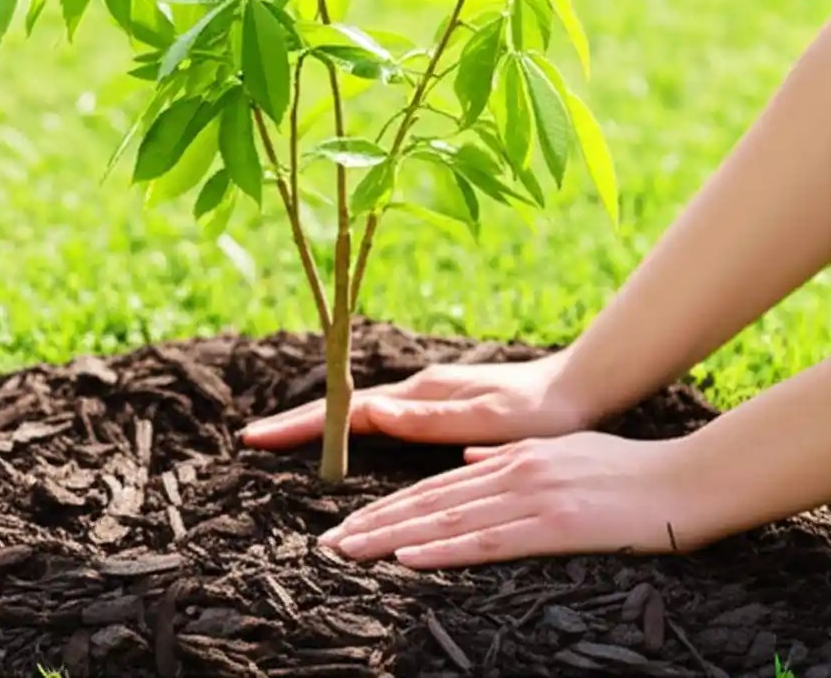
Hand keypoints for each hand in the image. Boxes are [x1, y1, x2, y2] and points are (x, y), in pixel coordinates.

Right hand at [240, 351, 597, 449]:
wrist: (577, 390)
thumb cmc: (540, 410)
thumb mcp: (490, 418)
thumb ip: (433, 419)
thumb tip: (374, 410)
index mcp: (423, 394)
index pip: (347, 410)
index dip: (303, 424)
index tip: (260, 435)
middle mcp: (417, 392)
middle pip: (342, 407)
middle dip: (297, 421)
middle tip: (253, 438)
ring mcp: (426, 398)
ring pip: (357, 412)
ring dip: (318, 424)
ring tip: (281, 439)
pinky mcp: (437, 410)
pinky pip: (378, 420)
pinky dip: (347, 428)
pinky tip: (342, 439)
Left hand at [319, 431, 717, 568]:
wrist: (687, 480)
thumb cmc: (629, 474)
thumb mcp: (562, 456)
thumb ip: (510, 460)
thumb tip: (467, 465)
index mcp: (513, 458)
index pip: (436, 487)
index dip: (389, 506)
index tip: (351, 524)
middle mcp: (513, 472)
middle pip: (428, 502)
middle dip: (374, 523)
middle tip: (329, 543)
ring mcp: (532, 497)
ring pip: (446, 521)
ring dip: (392, 538)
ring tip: (349, 552)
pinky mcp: (554, 525)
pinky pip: (487, 541)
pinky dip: (441, 551)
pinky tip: (407, 560)